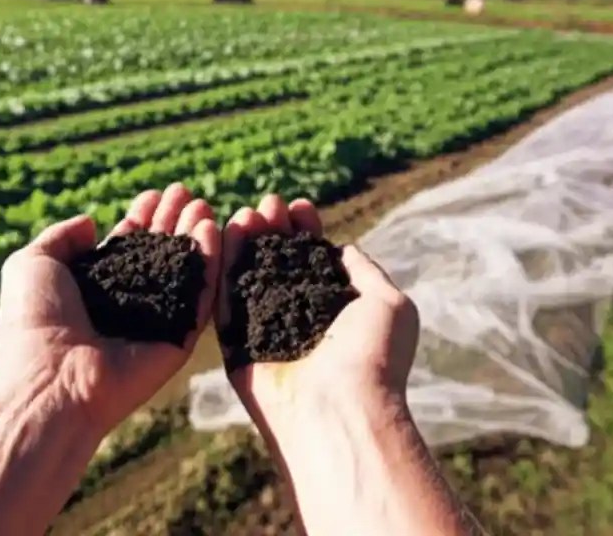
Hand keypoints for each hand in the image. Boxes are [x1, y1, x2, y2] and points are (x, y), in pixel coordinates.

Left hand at [0, 183, 220, 432]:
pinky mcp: (178, 343)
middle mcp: (127, 305)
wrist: (47, 377)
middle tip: (188, 193)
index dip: (143, 219)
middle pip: (160, 256)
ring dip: (197, 238)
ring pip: (185, 274)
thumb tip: (90, 222)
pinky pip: (200, 300)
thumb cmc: (32, 321)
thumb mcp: (32, 263)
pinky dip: (210, 265)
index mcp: (94, 287)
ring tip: (204, 205)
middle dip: (173, 222)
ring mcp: (155, 325)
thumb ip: (60, 237)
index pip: (127, 248)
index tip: (156, 193)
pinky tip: (212, 230)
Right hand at [216, 197, 466, 535]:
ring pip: (251, 279)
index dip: (308, 231)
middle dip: (275, 231)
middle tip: (269, 203)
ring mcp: (267, 335)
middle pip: (280, 265)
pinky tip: (224, 232)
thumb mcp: (388, 302)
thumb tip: (342, 247)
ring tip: (247, 211)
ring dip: (247, 242)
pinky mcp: (237, 350)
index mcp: (337, 313)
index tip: (301, 206)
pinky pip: (226, 303)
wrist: (341, 409)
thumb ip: (363, 270)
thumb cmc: (375, 356)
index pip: (317, 262)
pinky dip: (224, 267)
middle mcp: (301, 322)